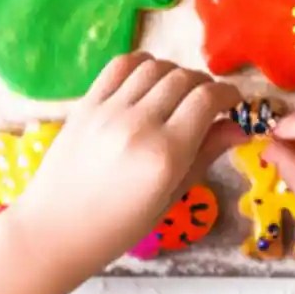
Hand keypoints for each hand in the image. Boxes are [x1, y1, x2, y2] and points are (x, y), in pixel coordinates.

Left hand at [9, 54, 242, 275]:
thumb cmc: (118, 226)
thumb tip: (239, 128)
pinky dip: (142, 64)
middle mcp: (138, 125)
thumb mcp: (170, 197)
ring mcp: (109, 111)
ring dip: (175, 73)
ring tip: (178, 92)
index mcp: (165, 155)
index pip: (206, 100)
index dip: (228, 94)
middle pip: (184, 79)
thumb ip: (205, 155)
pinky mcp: (86, 104)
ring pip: (154, 66)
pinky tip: (148, 80)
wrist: (55, 230)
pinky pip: (120, 66)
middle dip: (205, 84)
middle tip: (208, 101)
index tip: (233, 102)